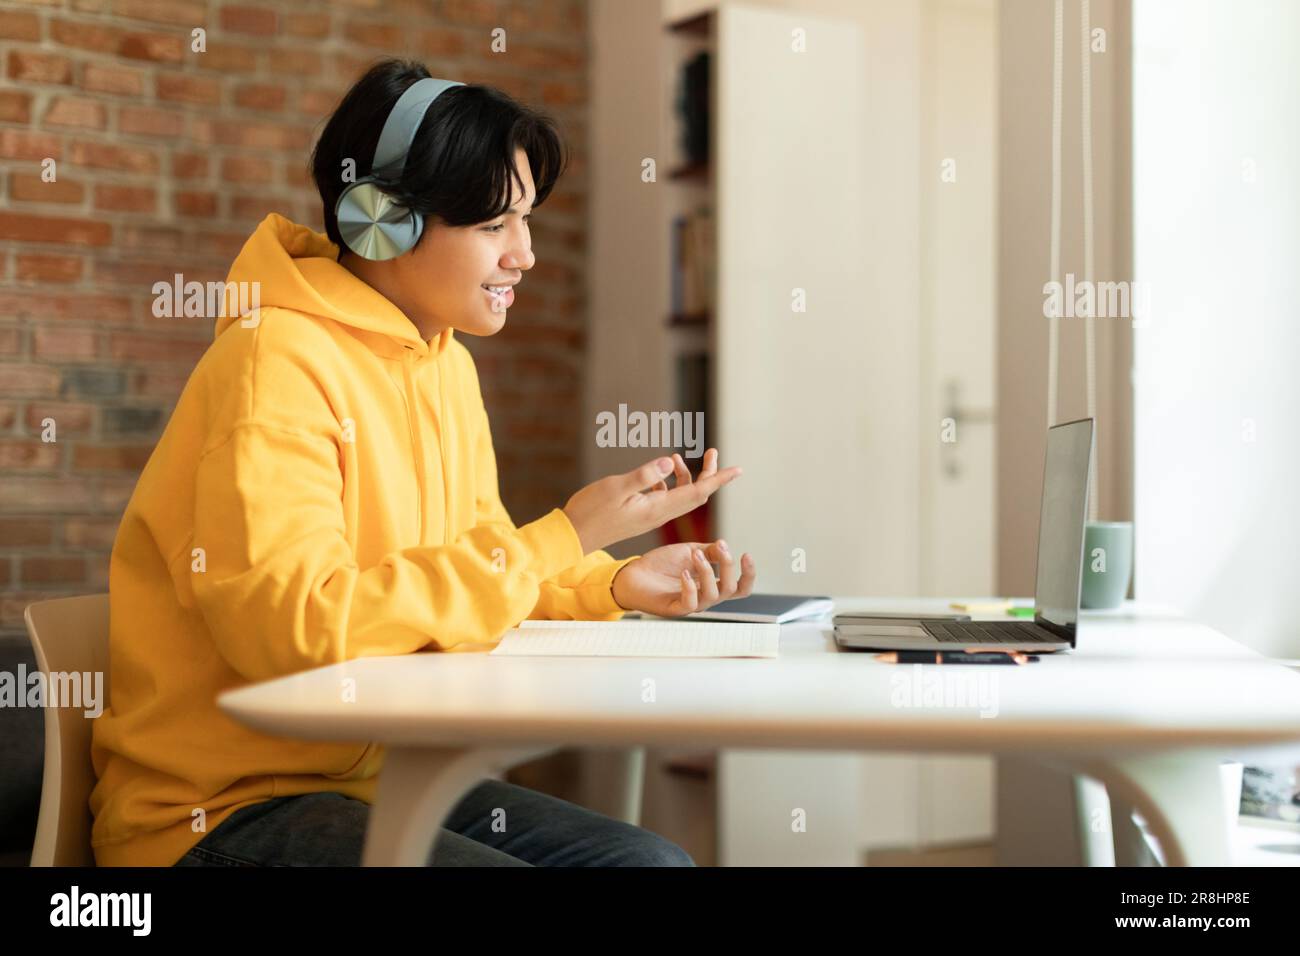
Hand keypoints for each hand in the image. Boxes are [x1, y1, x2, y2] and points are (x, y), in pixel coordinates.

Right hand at [563, 448, 740, 553]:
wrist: (573, 536)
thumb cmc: (592, 511)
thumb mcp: (617, 488)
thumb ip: (645, 475)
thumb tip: (671, 462)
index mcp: (658, 508)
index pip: (697, 492)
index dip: (718, 479)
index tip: (738, 469)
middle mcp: (659, 514)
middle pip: (695, 495)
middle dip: (708, 474)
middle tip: (713, 452)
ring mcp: (650, 515)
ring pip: (680, 496)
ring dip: (685, 476)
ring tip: (680, 456)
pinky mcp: (641, 514)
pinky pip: (664, 498)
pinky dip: (669, 482)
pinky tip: (660, 471)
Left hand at [610, 539, 755, 617]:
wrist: (633, 573)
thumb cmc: (661, 565)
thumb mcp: (689, 551)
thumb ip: (709, 551)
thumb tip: (725, 546)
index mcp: (711, 585)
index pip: (740, 588)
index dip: (749, 575)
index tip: (746, 554)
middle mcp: (705, 597)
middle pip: (730, 589)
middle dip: (728, 567)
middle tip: (719, 548)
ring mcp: (691, 604)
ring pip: (713, 595)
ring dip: (708, 571)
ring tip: (695, 555)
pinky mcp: (675, 608)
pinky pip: (690, 603)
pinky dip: (690, 586)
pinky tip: (684, 573)